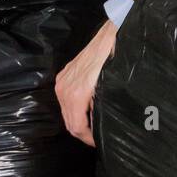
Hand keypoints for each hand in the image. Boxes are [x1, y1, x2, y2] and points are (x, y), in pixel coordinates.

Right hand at [55, 19, 118, 146]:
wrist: (110, 34)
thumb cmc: (114, 59)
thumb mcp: (111, 88)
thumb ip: (101, 108)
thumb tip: (99, 125)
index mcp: (76, 94)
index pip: (76, 127)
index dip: (88, 139)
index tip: (99, 142)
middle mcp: (64, 88)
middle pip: (68, 122)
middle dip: (83, 133)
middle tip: (97, 137)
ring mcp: (62, 81)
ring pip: (66, 111)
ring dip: (78, 121)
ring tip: (94, 125)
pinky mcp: (63, 75)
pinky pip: (65, 99)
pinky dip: (74, 109)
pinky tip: (87, 109)